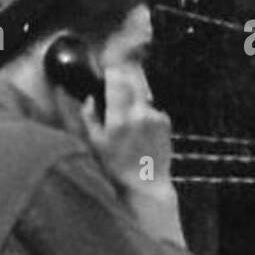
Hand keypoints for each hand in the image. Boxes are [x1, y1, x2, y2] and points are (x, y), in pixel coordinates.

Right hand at [57, 67, 172, 193]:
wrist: (145, 183)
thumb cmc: (116, 166)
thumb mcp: (95, 143)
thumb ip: (89, 117)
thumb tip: (89, 98)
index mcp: (119, 118)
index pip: (117, 81)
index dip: (111, 73)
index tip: (108, 71)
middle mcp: (139, 114)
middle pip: (133, 80)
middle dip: (124, 77)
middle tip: (117, 81)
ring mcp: (155, 117)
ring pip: (143, 94)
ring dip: (135, 96)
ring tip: (127, 116)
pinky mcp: (165, 122)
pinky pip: (152, 108)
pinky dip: (145, 111)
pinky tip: (140, 128)